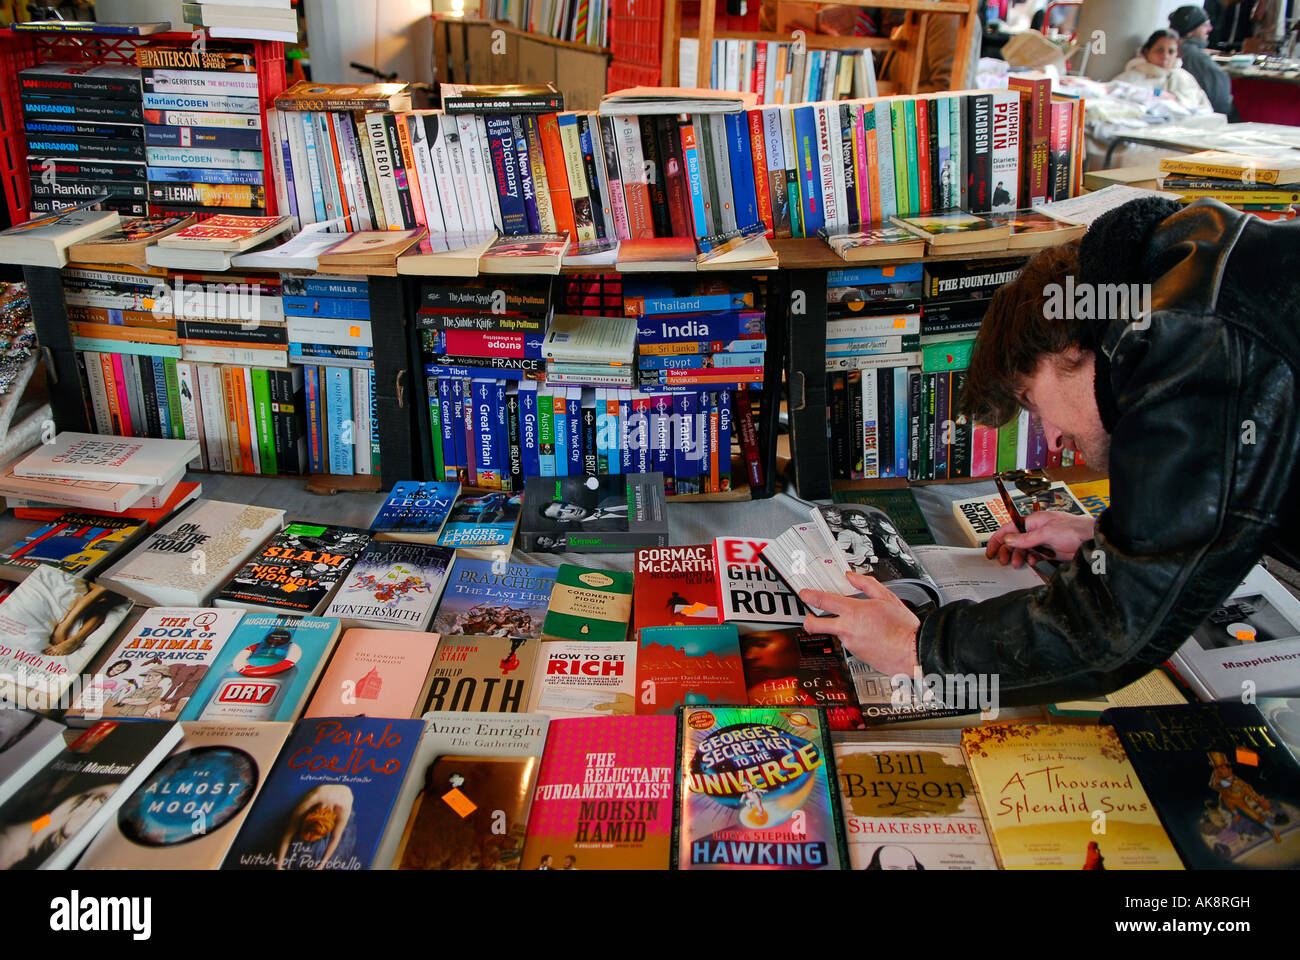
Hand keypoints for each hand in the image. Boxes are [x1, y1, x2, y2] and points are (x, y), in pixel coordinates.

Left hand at [799, 572, 919, 676]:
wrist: (911, 652)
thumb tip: (852, 577)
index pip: (824, 601)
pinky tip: (868, 634)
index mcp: (854, 612)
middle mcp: (848, 629)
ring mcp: (850, 643)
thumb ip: (867, 584)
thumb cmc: (903, 627)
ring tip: (860, 625)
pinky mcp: (855, 655)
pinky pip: (849, 643)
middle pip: (816, 625)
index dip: (810, 596)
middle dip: (808, 621)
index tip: (804, 594)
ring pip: (836, 633)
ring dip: (841, 628)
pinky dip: (855, 637)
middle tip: (809, 617)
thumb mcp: (887, 597)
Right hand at [985, 511, 1096, 567]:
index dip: (998, 539)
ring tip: (1017, 564)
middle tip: (1002, 560)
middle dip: (1007, 550)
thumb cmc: (1073, 530)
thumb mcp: (1046, 533)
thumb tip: (1008, 539)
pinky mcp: (1050, 552)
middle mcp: (1037, 531)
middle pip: (1015, 540)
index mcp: (1033, 521)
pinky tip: (1031, 563)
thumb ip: (1025, 538)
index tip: (990, 550)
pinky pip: (1034, 556)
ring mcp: (1043, 541)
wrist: (1091, 540)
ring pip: (1023, 550)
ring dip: (1018, 557)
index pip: (1009, 529)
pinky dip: (1030, 560)